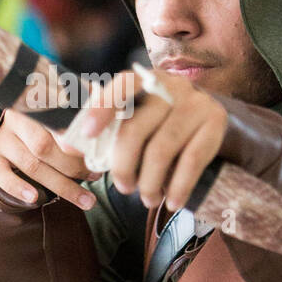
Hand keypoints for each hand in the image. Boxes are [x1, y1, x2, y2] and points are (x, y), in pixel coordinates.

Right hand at [0, 109, 101, 210]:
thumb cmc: (51, 121)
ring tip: (86, 200)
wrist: (19, 130)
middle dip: (74, 166)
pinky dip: (16, 186)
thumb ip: (84, 109)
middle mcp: (16, 118)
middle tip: (96, 177)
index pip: (57, 119)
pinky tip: (34, 198)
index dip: (77, 138)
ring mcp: (2, 138)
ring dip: (61, 185)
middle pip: (45, 145)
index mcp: (37, 102)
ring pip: (30, 164)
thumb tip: (112, 114)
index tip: (97, 153)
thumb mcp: (66, 109)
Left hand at [77, 68, 226, 211]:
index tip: (87, 135)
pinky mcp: (215, 124)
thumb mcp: (137, 118)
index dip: (102, 108)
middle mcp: (172, 87)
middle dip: (123, 166)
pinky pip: (192, 161)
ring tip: (146, 198)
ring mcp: (196, 104)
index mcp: (146, 80)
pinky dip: (178, 187)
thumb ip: (104, 128)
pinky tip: (171, 202)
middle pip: (136, 128)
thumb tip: (65, 144)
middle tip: (123, 188)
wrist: (214, 120)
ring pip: (162, 149)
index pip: (122, 86)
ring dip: (149, 182)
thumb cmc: (162, 124)